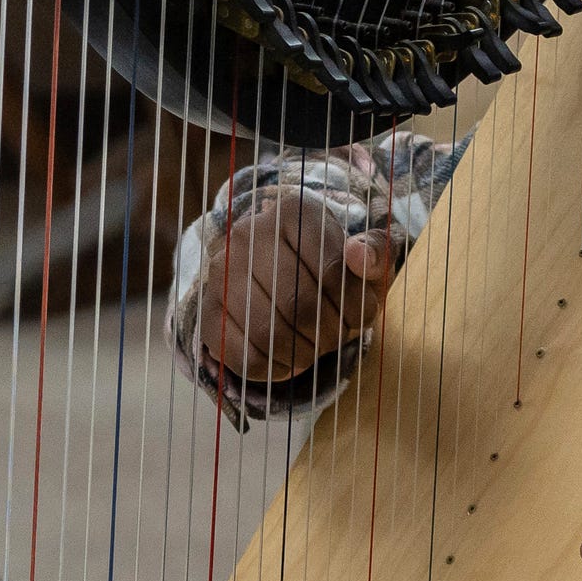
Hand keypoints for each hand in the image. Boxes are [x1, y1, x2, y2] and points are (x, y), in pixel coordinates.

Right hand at [197, 194, 397, 383]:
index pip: (333, 270)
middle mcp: (249, 232)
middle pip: (299, 304)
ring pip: (268, 332)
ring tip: (315, 350)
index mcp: (293, 211)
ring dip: (302, 354)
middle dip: (328, 334)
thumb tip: (360, 255)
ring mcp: (221, 270)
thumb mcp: (360, 255)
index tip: (360, 318)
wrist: (275, 273)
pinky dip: (273, 369)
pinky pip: (242, 355)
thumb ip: (374, 252)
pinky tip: (288, 360)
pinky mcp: (207, 309)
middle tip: (336, 340)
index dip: (355, 307)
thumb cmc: (328, 267)